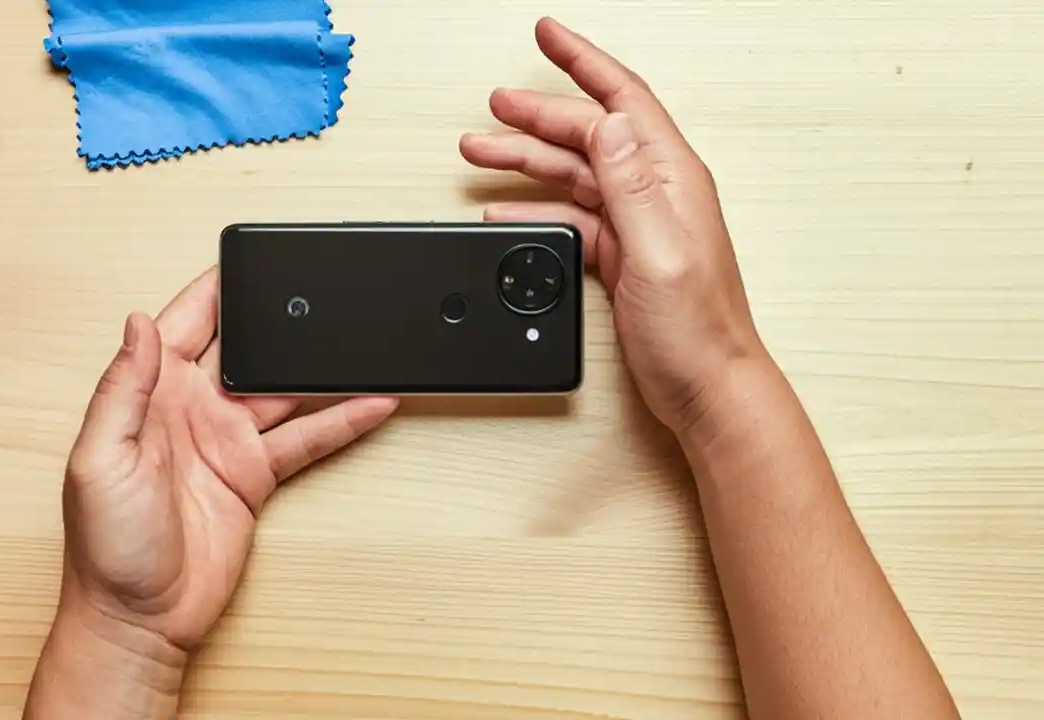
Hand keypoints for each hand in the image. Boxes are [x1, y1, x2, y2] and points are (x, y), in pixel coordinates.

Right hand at [460, 17, 768, 432]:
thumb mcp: (660, 251)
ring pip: (573, 174)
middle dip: (537, 115)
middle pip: (587, 133)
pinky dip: (534, 210)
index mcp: (669, 178)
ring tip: (481, 151)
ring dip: (527, 161)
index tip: (547, 34)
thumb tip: (611, 122)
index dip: (582, 62)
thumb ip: (633, 185)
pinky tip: (505, 212)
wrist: (707, 388)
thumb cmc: (697, 331)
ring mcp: (638, 224)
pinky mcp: (623, 255)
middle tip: (493, 105)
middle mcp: (655, 192)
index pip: (621, 99)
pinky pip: (570, 217)